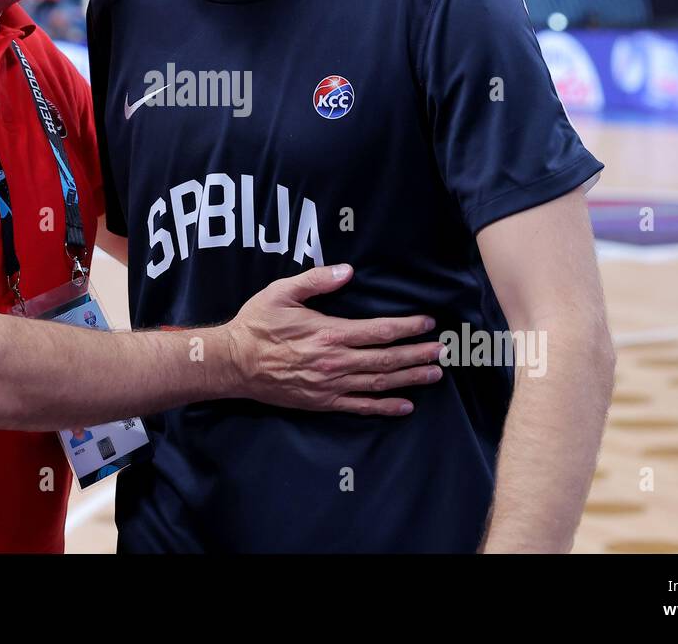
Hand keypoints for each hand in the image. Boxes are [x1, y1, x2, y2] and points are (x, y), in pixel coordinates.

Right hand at [223, 264, 442, 415]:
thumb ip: (316, 280)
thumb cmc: (256, 324)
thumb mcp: (281, 292)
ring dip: (410, 378)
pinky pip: (360, 407)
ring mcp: (330, 385)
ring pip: (379, 383)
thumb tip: (347, 271)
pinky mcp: (323, 402)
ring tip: (434, 374)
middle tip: (444, 351)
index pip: (379, 331)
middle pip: (387, 359)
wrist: (233, 363)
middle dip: (418, 354)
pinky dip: (385, 407)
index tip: (428, 323)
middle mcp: (335, 362)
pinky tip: (405, 405)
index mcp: (329, 333)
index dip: (407, 327)